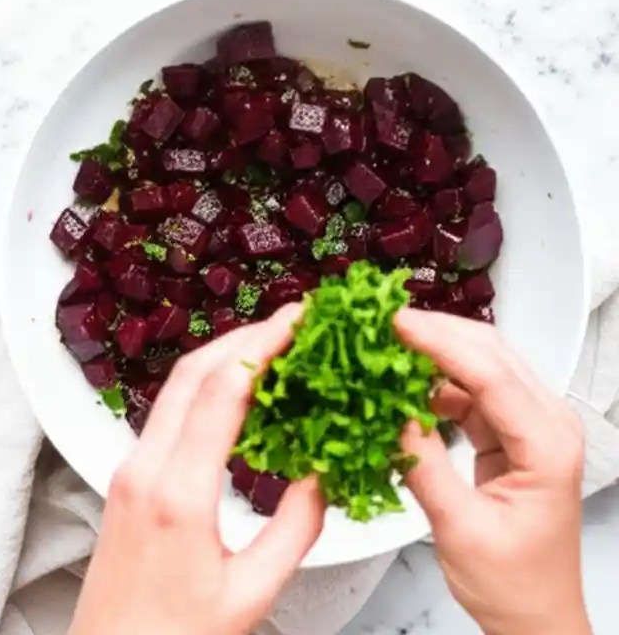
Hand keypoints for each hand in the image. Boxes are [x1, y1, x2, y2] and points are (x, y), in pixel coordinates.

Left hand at [69, 305, 324, 634]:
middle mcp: (143, 471)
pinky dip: (203, 393)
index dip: (263, 346)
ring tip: (272, 349)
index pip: (220, 392)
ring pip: (173, 392)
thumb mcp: (251, 591)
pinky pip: (165, 418)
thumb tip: (322, 477)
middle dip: (243, 337)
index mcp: (177, 495)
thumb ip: (293, 529)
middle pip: (190, 375)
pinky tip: (236, 398)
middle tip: (292, 321)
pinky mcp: (124, 482)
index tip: (298, 319)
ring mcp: (127, 473)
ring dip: (221, 360)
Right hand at [396, 309, 589, 634]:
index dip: (438, 341)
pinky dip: (432, 384)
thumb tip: (390, 415)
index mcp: (547, 445)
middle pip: (489, 355)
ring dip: (431, 354)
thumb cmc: (514, 584)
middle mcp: (546, 426)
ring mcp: (528, 428)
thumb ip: (422, 465)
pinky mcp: (507, 436)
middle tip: (380, 322)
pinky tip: (399, 386)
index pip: (489, 373)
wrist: (534, 615)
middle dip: (434, 332)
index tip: (394, 322)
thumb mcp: (459, 526)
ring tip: (381, 347)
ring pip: (477, 368)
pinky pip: (468, 394)